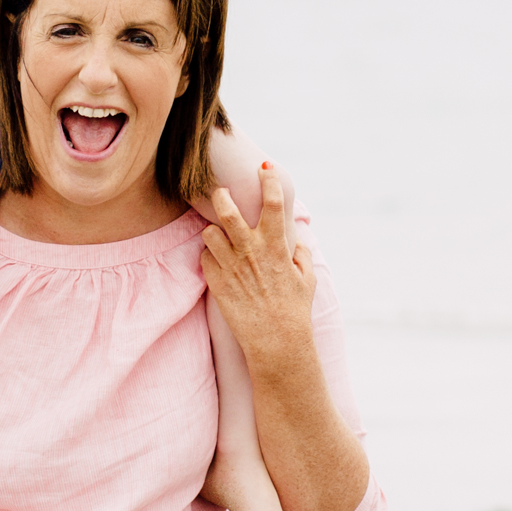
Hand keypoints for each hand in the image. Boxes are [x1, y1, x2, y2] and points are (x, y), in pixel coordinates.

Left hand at [198, 168, 315, 376]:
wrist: (276, 342)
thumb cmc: (295, 311)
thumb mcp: (306, 279)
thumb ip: (300, 256)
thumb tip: (295, 244)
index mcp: (276, 246)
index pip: (272, 202)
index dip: (268, 180)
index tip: (264, 168)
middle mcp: (251, 251)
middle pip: (226, 210)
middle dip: (221, 196)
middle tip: (221, 194)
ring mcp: (231, 266)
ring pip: (209, 232)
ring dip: (212, 231)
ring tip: (218, 236)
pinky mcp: (217, 283)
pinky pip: (204, 258)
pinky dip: (209, 257)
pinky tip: (217, 263)